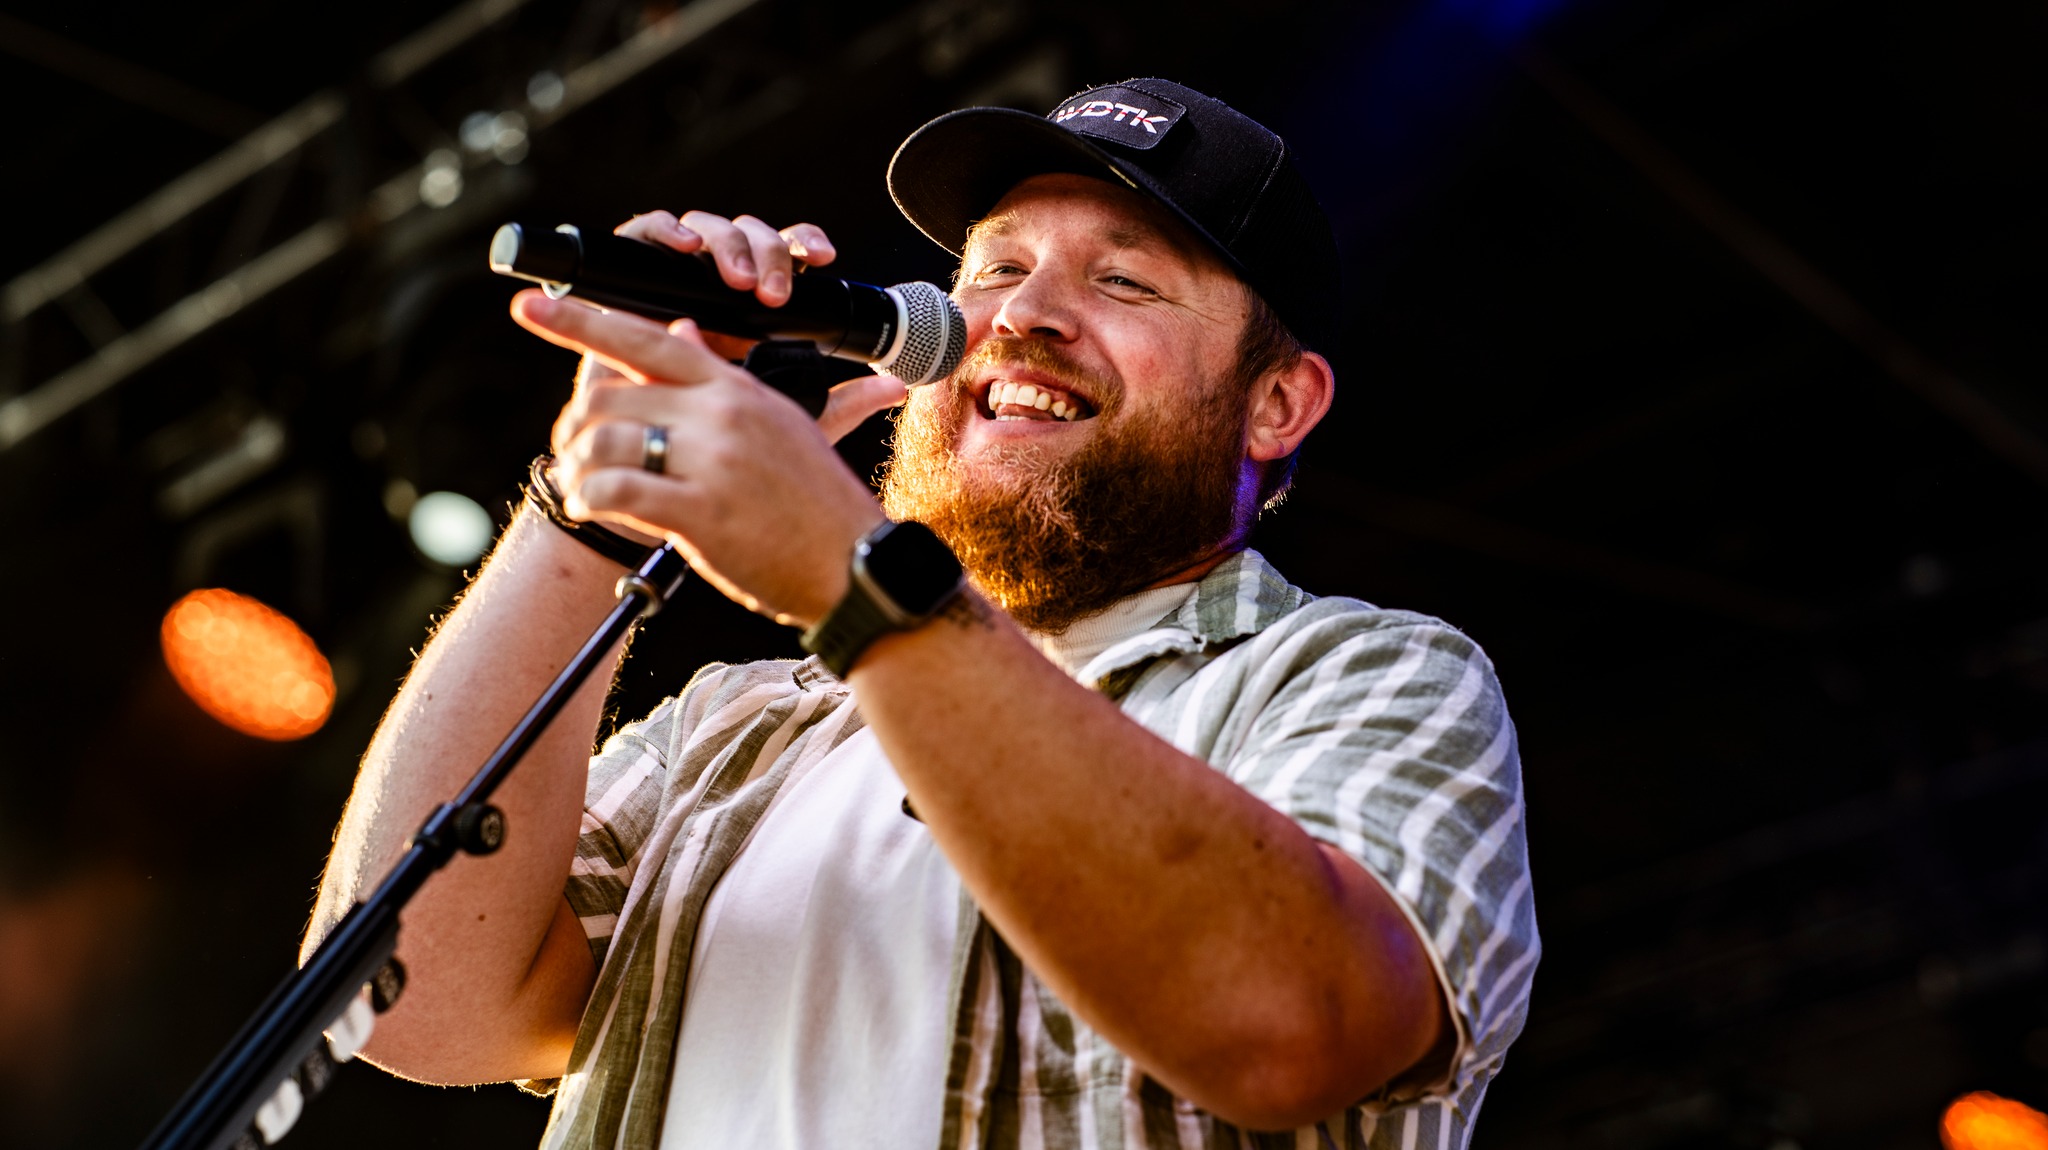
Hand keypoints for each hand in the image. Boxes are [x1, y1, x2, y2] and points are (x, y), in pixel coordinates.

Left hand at [524, 291, 884, 625]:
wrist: (854, 566)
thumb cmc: (818, 505)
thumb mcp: (783, 424)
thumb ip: (725, 380)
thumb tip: (681, 332)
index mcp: (736, 388)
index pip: (647, 337)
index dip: (581, 320)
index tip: (529, 306)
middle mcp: (721, 415)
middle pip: (609, 397)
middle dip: (576, 431)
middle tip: (573, 458)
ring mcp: (711, 461)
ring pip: (603, 442)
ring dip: (578, 471)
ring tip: (584, 492)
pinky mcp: (700, 512)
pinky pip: (615, 490)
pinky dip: (590, 500)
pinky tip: (595, 509)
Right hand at [603, 210, 905, 438]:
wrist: (650, 465)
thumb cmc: (718, 442)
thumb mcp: (789, 418)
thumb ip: (843, 402)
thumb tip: (898, 387)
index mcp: (756, 305)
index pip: (785, 255)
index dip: (804, 244)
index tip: (826, 260)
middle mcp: (716, 285)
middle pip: (747, 237)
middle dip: (768, 254)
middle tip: (775, 293)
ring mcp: (673, 280)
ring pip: (704, 229)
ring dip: (726, 245)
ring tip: (739, 281)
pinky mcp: (626, 283)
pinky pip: (642, 236)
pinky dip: (663, 231)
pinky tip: (685, 246)